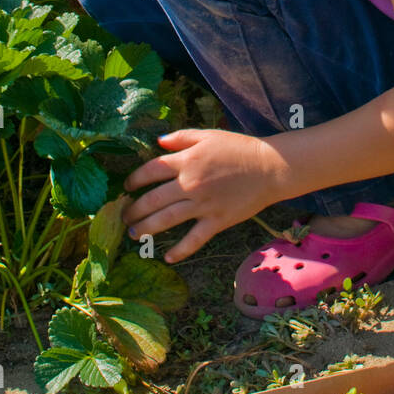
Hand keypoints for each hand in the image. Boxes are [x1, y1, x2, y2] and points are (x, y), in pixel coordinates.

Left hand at [122, 128, 285, 261]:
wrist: (269, 167)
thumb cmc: (239, 148)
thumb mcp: (208, 136)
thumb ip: (181, 138)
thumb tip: (158, 142)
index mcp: (186, 161)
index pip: (150, 171)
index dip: (134, 180)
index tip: (127, 187)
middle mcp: (190, 184)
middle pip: (153, 200)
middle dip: (134, 210)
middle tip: (124, 217)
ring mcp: (202, 204)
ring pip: (166, 220)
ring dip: (146, 228)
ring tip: (134, 234)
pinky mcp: (216, 221)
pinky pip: (194, 239)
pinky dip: (180, 250)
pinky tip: (168, 257)